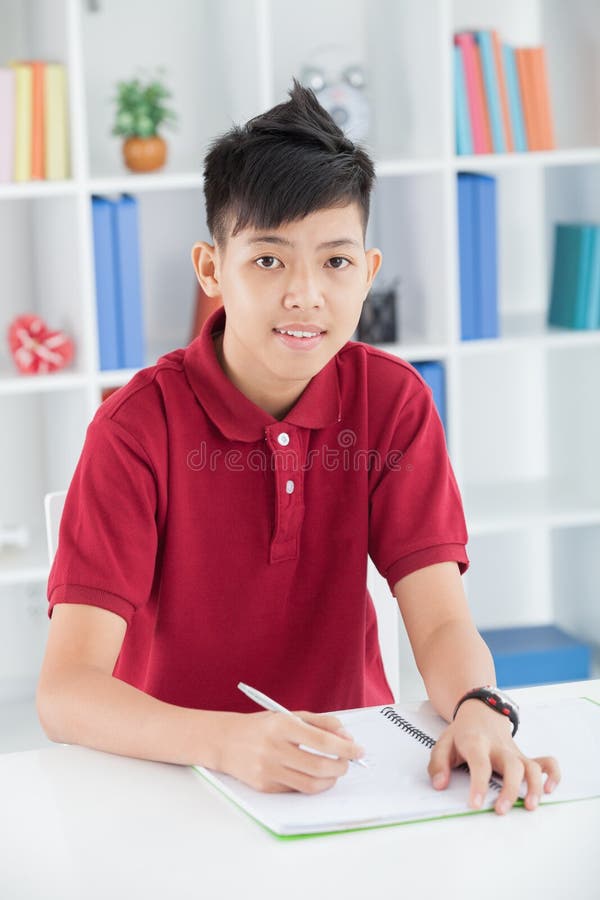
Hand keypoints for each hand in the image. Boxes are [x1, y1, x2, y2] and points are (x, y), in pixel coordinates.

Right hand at [218, 710, 364, 793]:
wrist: (225, 741)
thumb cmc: (262, 726)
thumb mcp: (289, 716)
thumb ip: (321, 723)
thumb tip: (347, 737)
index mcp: (282, 725)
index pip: (323, 740)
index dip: (346, 748)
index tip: (359, 750)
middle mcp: (274, 748)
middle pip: (320, 766)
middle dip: (342, 766)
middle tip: (348, 763)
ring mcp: (268, 770)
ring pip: (311, 784)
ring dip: (331, 779)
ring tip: (334, 770)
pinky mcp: (265, 787)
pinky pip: (297, 789)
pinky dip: (312, 784)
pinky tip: (314, 775)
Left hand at [428, 699, 560, 814]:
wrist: (480, 710)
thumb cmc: (462, 732)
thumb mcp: (443, 744)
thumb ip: (438, 765)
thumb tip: (440, 785)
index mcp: (476, 742)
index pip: (480, 763)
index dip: (478, 784)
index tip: (475, 804)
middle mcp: (498, 747)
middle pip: (511, 765)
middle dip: (509, 789)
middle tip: (501, 810)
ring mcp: (514, 752)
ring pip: (531, 766)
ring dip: (533, 786)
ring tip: (529, 805)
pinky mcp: (524, 757)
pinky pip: (546, 762)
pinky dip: (552, 775)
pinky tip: (548, 789)